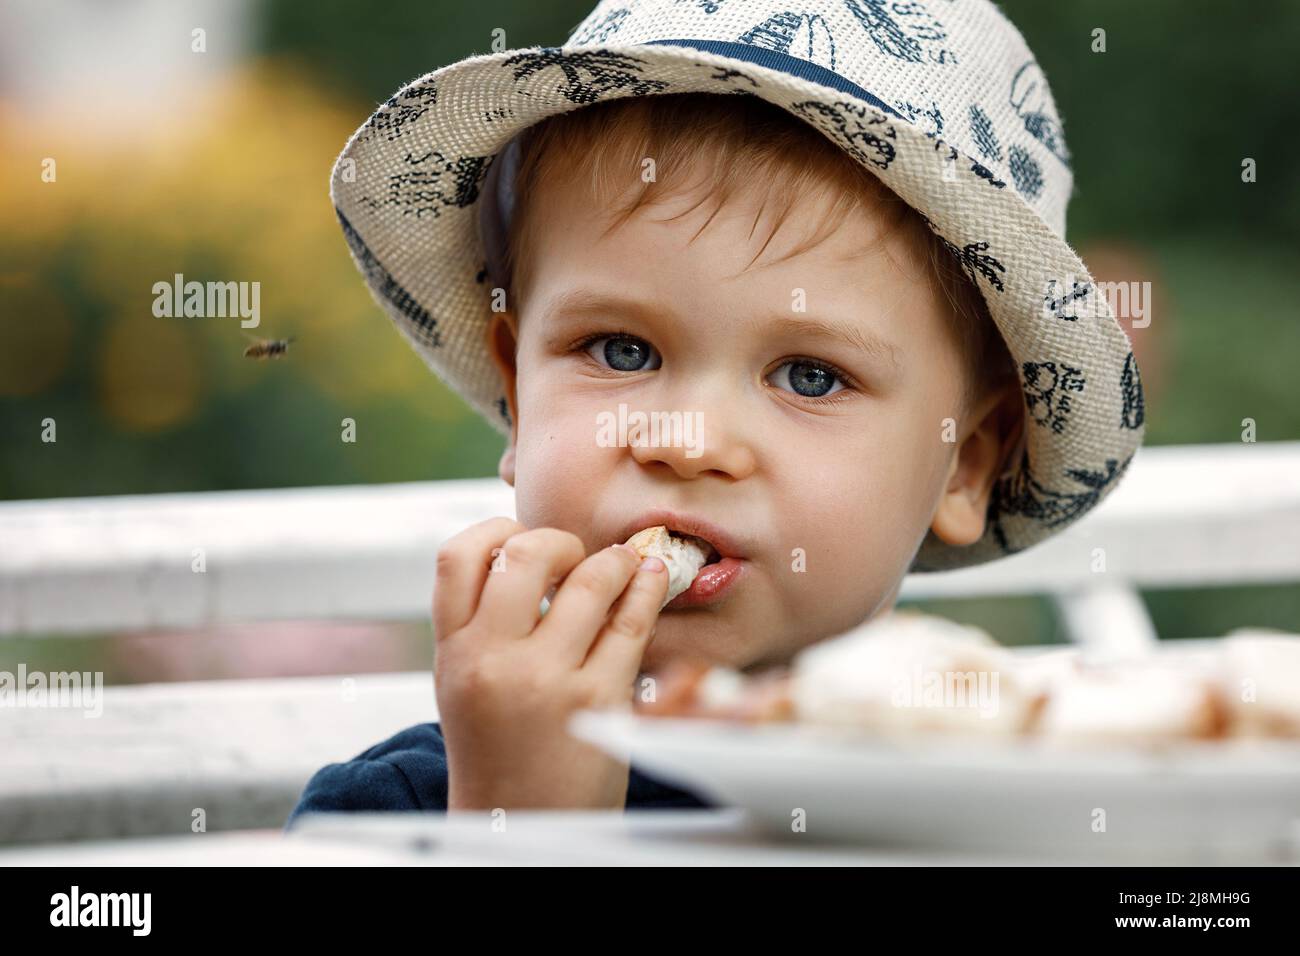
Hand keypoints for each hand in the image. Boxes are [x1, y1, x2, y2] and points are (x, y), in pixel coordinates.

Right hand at [432, 518, 667, 810]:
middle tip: (575, 554)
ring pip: (590, 581)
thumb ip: (481, 623)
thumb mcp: (462, 683)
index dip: (495, 530)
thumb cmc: (497, 750)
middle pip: (526, 552)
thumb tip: (525, 550)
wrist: (520, 823)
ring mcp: (546, 679)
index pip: (457, 556)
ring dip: (615, 561)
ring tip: (623, 563)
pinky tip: (649, 581)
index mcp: (453, 652)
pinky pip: (631, 623)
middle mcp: (492, 661)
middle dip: (559, 539)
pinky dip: (646, 590)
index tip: (520, 536)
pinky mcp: (597, 698)